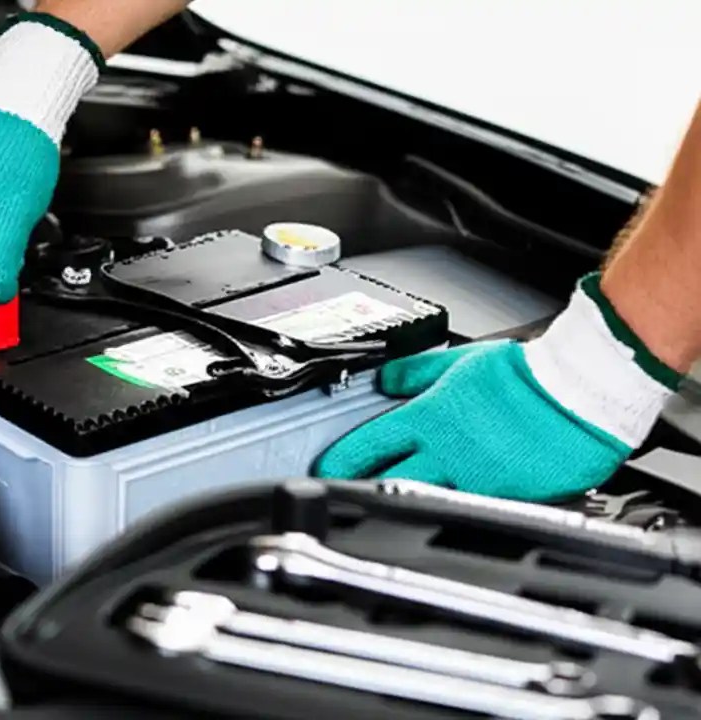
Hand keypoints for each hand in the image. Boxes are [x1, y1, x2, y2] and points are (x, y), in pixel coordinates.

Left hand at [313, 341, 630, 500]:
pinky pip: (466, 512)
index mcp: (429, 417)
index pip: (368, 443)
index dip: (339, 460)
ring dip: (400, 505)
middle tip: (342, 496)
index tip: (324, 469)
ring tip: (382, 509)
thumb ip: (417, 372)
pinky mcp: (502, 500)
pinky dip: (449, 512)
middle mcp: (445, 453)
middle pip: (384, 482)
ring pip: (422, 502)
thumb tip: (386, 377)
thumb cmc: (528, 376)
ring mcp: (473, 481)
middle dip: (358, 492)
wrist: (581, 395)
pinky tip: (440, 515)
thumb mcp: (460, 361)